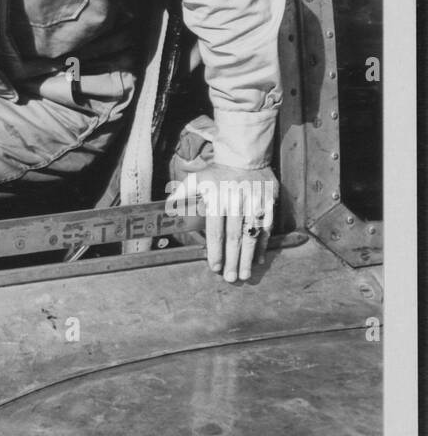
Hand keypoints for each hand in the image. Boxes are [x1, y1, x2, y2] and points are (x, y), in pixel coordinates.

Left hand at [168, 163, 277, 282]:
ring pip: (252, 234)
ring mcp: (255, 202)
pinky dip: (264, 245)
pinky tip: (258, 259)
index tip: (215, 267)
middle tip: (231, 279)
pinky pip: (267, 227)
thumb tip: (166, 210)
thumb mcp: (196, 180)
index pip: (215, 230)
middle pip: (234, 236)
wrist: (244, 156)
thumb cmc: (217, 173)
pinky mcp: (269, 202)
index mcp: (217, 198)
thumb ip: (180, 196)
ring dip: (248, 257)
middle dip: (233, 260)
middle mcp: (236, 201)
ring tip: (245, 275)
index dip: (215, 251)